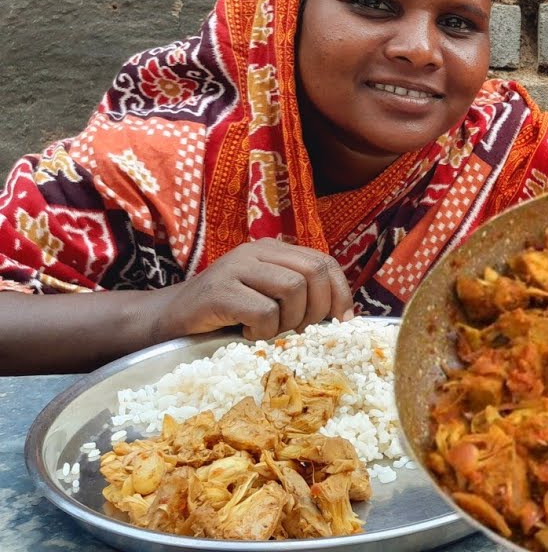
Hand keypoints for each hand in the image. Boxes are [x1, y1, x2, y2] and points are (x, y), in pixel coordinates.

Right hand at [157, 238, 353, 342]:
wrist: (167, 320)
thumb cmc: (224, 315)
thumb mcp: (267, 298)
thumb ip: (299, 296)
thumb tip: (345, 316)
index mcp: (274, 250)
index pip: (323, 262)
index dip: (340, 293)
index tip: (343, 321)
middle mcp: (257, 251)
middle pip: (312, 272)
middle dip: (317, 309)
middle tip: (300, 331)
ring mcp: (236, 267)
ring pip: (293, 288)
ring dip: (289, 321)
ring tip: (268, 331)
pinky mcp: (220, 290)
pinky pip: (263, 311)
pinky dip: (263, 331)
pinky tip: (247, 333)